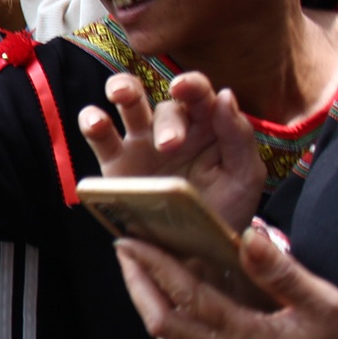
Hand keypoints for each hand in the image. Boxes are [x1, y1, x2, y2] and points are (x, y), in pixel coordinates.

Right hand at [77, 71, 265, 229]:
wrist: (195, 254)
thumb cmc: (224, 212)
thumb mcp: (245, 177)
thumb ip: (239, 137)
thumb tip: (223, 95)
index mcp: (207, 128)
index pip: (200, 96)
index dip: (191, 84)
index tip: (183, 87)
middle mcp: (174, 129)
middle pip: (165, 105)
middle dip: (167, 121)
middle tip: (169, 147)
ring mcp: (142, 144)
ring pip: (128, 103)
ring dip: (123, 89)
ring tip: (120, 95)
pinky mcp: (116, 164)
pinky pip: (100, 137)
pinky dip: (92, 121)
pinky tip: (96, 123)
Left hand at [113, 227, 337, 338]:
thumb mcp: (325, 301)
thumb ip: (281, 271)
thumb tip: (247, 235)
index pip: (185, 298)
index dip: (154, 267)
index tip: (130, 241)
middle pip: (164, 324)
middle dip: (139, 286)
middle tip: (125, 253)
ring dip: (153, 310)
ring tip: (145, 278)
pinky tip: (179, 322)